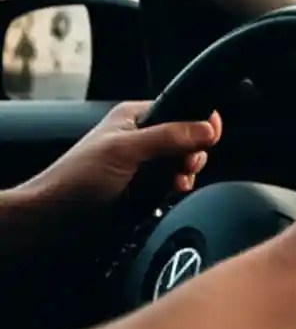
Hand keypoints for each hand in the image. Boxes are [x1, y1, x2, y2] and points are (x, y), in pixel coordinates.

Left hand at [20, 101, 221, 211]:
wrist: (53, 218)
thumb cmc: (77, 177)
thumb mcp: (125, 150)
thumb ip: (168, 136)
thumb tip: (208, 128)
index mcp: (136, 116)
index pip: (182, 109)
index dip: (199, 122)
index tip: (208, 138)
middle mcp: (142, 137)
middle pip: (188, 137)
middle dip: (194, 152)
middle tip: (186, 165)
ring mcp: (144, 163)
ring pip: (183, 162)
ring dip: (187, 173)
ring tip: (178, 182)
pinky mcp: (144, 187)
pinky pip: (173, 182)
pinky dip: (177, 187)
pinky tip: (172, 192)